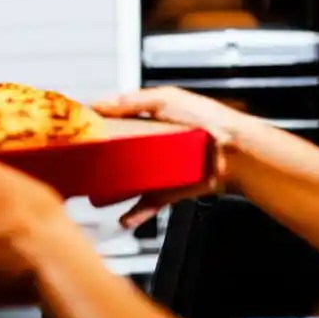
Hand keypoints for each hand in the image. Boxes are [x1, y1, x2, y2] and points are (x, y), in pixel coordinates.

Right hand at [90, 87, 248, 227]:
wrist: (236, 153)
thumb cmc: (209, 120)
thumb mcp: (167, 99)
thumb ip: (134, 101)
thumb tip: (103, 103)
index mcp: (152, 120)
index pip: (119, 123)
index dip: (100, 129)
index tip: (81, 135)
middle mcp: (155, 145)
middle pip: (120, 156)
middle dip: (101, 165)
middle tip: (83, 168)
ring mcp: (162, 169)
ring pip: (131, 183)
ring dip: (113, 192)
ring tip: (96, 197)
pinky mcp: (172, 189)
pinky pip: (150, 202)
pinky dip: (137, 212)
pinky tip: (125, 218)